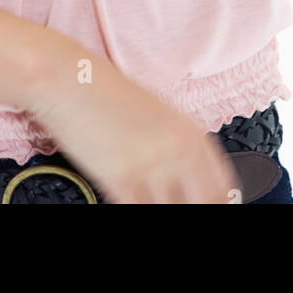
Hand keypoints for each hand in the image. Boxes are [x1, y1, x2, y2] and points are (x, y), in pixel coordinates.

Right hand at [24, 39, 244, 204]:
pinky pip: (137, 213)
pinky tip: (127, 200)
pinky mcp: (123, 181)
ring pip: (171, 212)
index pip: (223, 189)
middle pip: (204, 204)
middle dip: (190, 208)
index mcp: (192, 134)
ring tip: (147, 199)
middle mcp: (179, 151)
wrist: (69, 79)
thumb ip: (176, 149)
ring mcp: (153, 168)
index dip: (216, 203)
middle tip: (173, 203)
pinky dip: (134, 209)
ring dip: (159, 208)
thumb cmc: (106, 93)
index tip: (206, 205)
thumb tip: (187, 183)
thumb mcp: (155, 116)